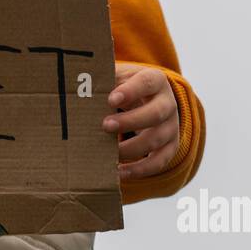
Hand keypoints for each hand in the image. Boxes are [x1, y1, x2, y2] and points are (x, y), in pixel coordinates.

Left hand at [101, 62, 179, 179]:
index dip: (131, 91)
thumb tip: (79, 84)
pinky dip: (140, 169)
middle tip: (105, 126)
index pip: (147, 83)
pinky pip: (159, 161)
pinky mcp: (170, 146)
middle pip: (156, 113)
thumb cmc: (125, 87)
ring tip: (108, 153)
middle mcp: (168, 103)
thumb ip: (104, 79)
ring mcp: (171, 126)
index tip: (111, 100)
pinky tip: (119, 172)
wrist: (149, 98)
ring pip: (157, 139)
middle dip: (130, 122)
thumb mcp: (118, 77)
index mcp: (155, 80)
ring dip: (132, 148)